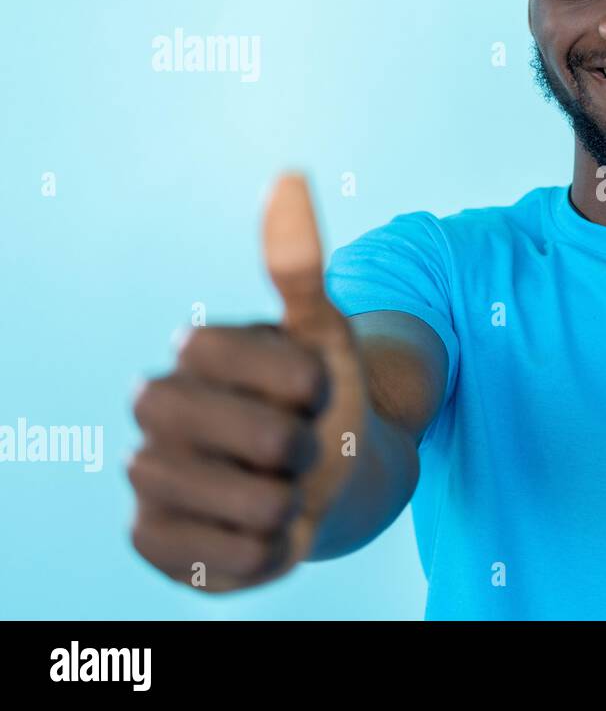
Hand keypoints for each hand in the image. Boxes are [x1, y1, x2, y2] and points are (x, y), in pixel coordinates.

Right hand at [129, 173, 368, 591]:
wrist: (315, 476)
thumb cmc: (319, 401)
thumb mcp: (323, 333)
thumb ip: (301, 264)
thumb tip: (289, 176)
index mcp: (195, 351)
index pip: (291, 376)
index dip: (321, 390)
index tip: (313, 390)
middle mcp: (156, 411)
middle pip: (273, 444)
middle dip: (310, 448)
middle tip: (295, 445)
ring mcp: (149, 478)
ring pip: (263, 508)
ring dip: (293, 503)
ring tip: (276, 489)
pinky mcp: (155, 543)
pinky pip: (241, 561)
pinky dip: (270, 552)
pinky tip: (255, 530)